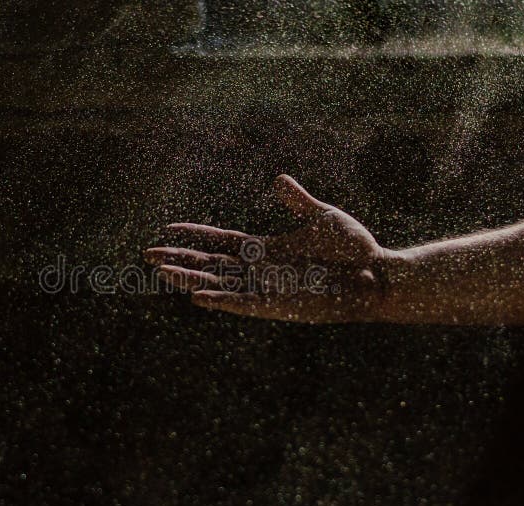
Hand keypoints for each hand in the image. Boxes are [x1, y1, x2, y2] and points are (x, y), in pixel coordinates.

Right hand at [144, 175, 394, 322]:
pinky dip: (219, 300)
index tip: (168, 230)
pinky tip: (196, 296)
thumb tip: (277, 180)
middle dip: (179, 259)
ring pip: (218, 284)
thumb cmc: (353, 247)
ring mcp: (267, 289)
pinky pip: (241, 304)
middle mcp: (260, 270)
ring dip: (188, 279)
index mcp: (266, 248)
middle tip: (147, 255)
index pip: (221, 242)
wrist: (375, 274)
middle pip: (210, 264)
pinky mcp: (278, 307)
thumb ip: (296, 202)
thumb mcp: (321, 216)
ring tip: (160, 272)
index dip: (194, 236)